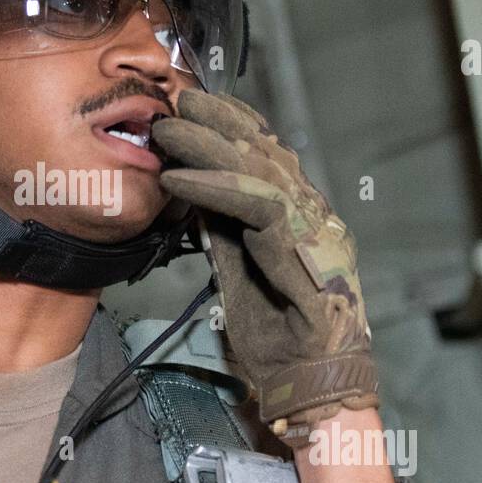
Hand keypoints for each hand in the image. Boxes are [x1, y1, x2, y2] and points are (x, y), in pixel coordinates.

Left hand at [151, 90, 378, 445]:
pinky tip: (179, 179)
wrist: (311, 382)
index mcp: (298, 217)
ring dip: (208, 145)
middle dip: (218, 121)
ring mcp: (313, 227)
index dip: (230, 126)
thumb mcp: (237, 272)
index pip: (266, 156)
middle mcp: (311, 212)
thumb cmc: (277, 337)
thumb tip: (192, 195)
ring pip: (259, 169)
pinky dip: (214, 188)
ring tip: (168, 130)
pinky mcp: (304, 248)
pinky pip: (255, 205)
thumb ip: (222, 232)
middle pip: (264, 151)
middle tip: (177, 100)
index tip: (193, 107)